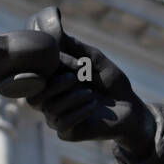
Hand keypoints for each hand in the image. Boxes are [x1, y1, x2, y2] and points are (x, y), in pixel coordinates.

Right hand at [22, 7, 155, 149]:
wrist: (130, 107)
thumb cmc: (111, 82)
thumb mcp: (95, 60)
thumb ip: (76, 48)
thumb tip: (58, 31)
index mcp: (52, 82)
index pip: (33, 78)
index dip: (43, 70)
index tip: (62, 61)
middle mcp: (50, 101)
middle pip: (34, 96)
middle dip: (55, 84)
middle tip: (76, 77)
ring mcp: (57, 118)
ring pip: (49, 109)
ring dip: (71, 98)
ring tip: (90, 93)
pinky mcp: (67, 133)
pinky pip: (62, 124)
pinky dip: (78, 111)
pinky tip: (93, 105)